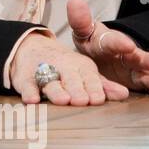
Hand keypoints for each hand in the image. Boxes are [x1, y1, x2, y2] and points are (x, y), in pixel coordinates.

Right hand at [10, 32, 126, 105]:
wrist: (30, 47)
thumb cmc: (63, 66)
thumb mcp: (83, 72)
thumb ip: (102, 85)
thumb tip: (124, 94)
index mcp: (80, 65)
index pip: (89, 76)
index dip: (93, 87)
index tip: (98, 99)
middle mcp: (62, 66)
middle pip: (70, 78)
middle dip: (76, 89)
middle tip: (82, 100)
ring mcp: (42, 70)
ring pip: (50, 81)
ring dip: (56, 91)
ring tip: (63, 100)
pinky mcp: (24, 76)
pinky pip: (27, 84)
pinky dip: (29, 91)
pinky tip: (32, 100)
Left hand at [67, 0, 148, 96]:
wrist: (102, 53)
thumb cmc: (93, 42)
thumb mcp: (84, 33)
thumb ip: (80, 21)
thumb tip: (75, 0)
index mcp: (110, 42)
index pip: (114, 42)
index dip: (120, 43)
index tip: (128, 46)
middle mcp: (126, 54)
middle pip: (137, 57)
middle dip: (148, 60)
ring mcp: (134, 67)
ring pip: (146, 72)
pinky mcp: (139, 79)